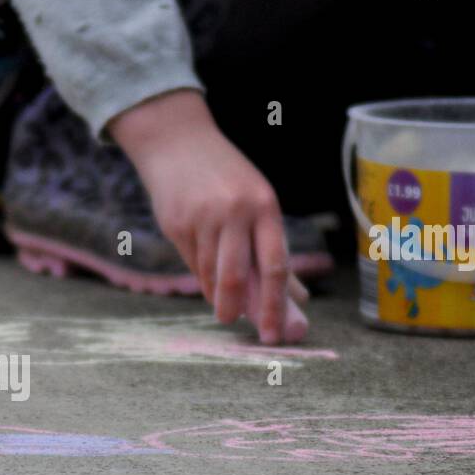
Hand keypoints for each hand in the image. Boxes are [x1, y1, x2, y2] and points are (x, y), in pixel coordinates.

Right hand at [108, 89, 307, 344]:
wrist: (177, 141)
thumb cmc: (227, 177)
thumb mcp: (259, 202)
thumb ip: (274, 249)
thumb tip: (299, 299)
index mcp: (264, 206)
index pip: (274, 264)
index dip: (275, 305)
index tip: (276, 333)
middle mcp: (234, 212)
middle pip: (237, 275)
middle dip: (240, 310)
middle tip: (243, 328)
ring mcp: (202, 219)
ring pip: (212, 274)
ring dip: (219, 297)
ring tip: (225, 309)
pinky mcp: (176, 224)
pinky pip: (193, 264)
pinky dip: (204, 280)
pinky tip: (209, 284)